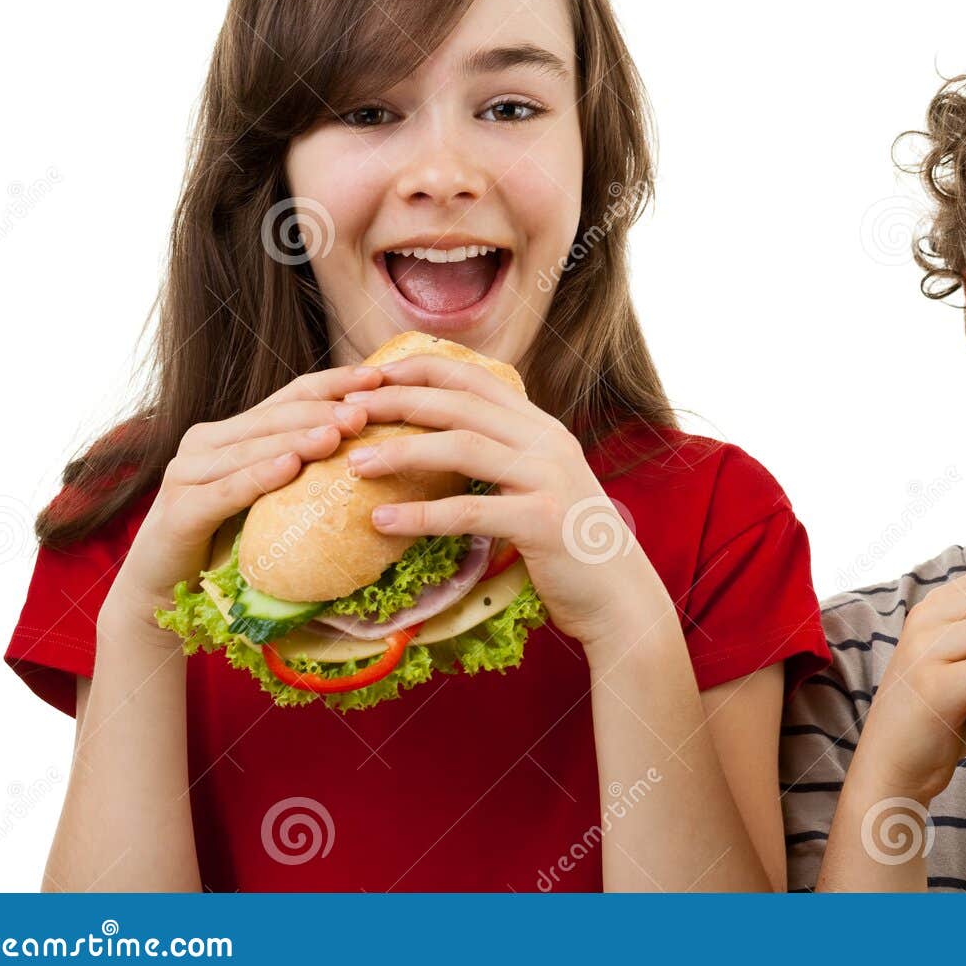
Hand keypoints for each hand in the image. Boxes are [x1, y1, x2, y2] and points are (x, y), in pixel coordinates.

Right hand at [104, 364, 379, 642]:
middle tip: (364, 412)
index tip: (377, 377)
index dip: (333, 383)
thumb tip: (371, 449)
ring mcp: (187, 473)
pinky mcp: (179, 511)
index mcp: (232, 432)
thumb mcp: (270, 498)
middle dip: (322, 411)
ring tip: (337, 434)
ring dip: (297, 440)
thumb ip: (300, 468)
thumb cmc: (226, 542)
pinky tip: (289, 468)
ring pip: (252, 449)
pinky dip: (258, 477)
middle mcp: (206, 443)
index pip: (290, 396)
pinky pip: (226, 491)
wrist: (163, 592)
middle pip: (274, 417)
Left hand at [338, 355, 667, 647]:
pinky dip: (420, 515)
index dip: (419, 370)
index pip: (474, 378)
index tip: (370, 376)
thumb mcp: (539, 486)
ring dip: (401, 451)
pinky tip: (381, 522)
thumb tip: (441, 448)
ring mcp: (547, 478)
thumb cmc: (570, 546)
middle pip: (459, 404)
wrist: (619, 595)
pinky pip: (470, 511)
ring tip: (354, 463)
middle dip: (397, 401)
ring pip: (462, 447)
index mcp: (541, 428)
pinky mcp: (542, 521)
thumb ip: (504, 459)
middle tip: (346, 409)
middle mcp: (546, 441)